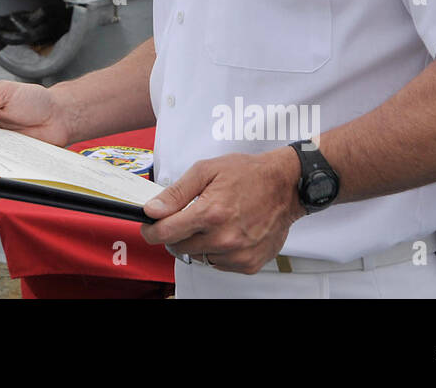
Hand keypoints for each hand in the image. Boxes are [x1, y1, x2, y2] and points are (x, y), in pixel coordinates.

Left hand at [139, 148, 304, 273]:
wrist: (286, 186)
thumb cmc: (248, 174)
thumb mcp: (205, 171)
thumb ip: (175, 193)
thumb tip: (152, 210)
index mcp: (210, 213)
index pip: (166, 233)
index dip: (151, 230)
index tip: (149, 227)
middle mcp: (224, 238)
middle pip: (179, 247)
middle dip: (177, 233)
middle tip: (189, 217)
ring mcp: (238, 254)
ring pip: (199, 257)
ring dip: (198, 243)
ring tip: (214, 222)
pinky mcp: (249, 263)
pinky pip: (219, 264)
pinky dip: (217, 251)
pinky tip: (227, 232)